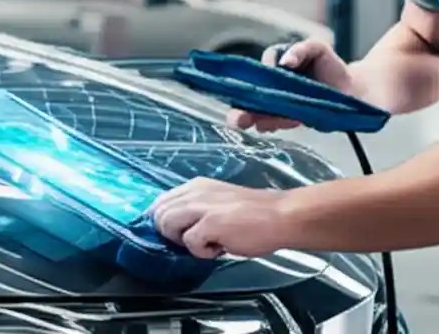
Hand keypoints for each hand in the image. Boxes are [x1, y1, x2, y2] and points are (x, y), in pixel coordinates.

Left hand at [146, 177, 291, 257]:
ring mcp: (201, 206)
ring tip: (207, 243)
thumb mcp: (218, 203)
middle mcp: (194, 192)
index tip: (179, 234)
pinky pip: (189, 243)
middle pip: (158, 214)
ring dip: (183, 241)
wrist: (280, 216)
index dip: (163, 222)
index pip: (160, 202)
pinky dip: (202, 252)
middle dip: (171, 234)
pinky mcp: (210, 223)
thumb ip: (197, 209)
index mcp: (195, 186)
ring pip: (166, 225)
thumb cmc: (254, 214)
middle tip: (196, 240)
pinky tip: (220, 248)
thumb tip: (177, 227)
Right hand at [224, 39, 355, 131]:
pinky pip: (276, 122)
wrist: (353, 92)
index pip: (260, 71)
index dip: (258, 78)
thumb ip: (301, 49)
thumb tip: (285, 62)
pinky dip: (270, 124)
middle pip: (253, 95)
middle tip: (236, 117)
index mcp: (277, 66)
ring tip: (249, 123)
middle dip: (242, 106)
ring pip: (261, 111)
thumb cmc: (332, 66)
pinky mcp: (289, 118)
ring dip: (254, 118)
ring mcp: (280, 103)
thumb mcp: (318, 49)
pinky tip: (265, 126)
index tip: (264, 83)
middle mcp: (274, 85)